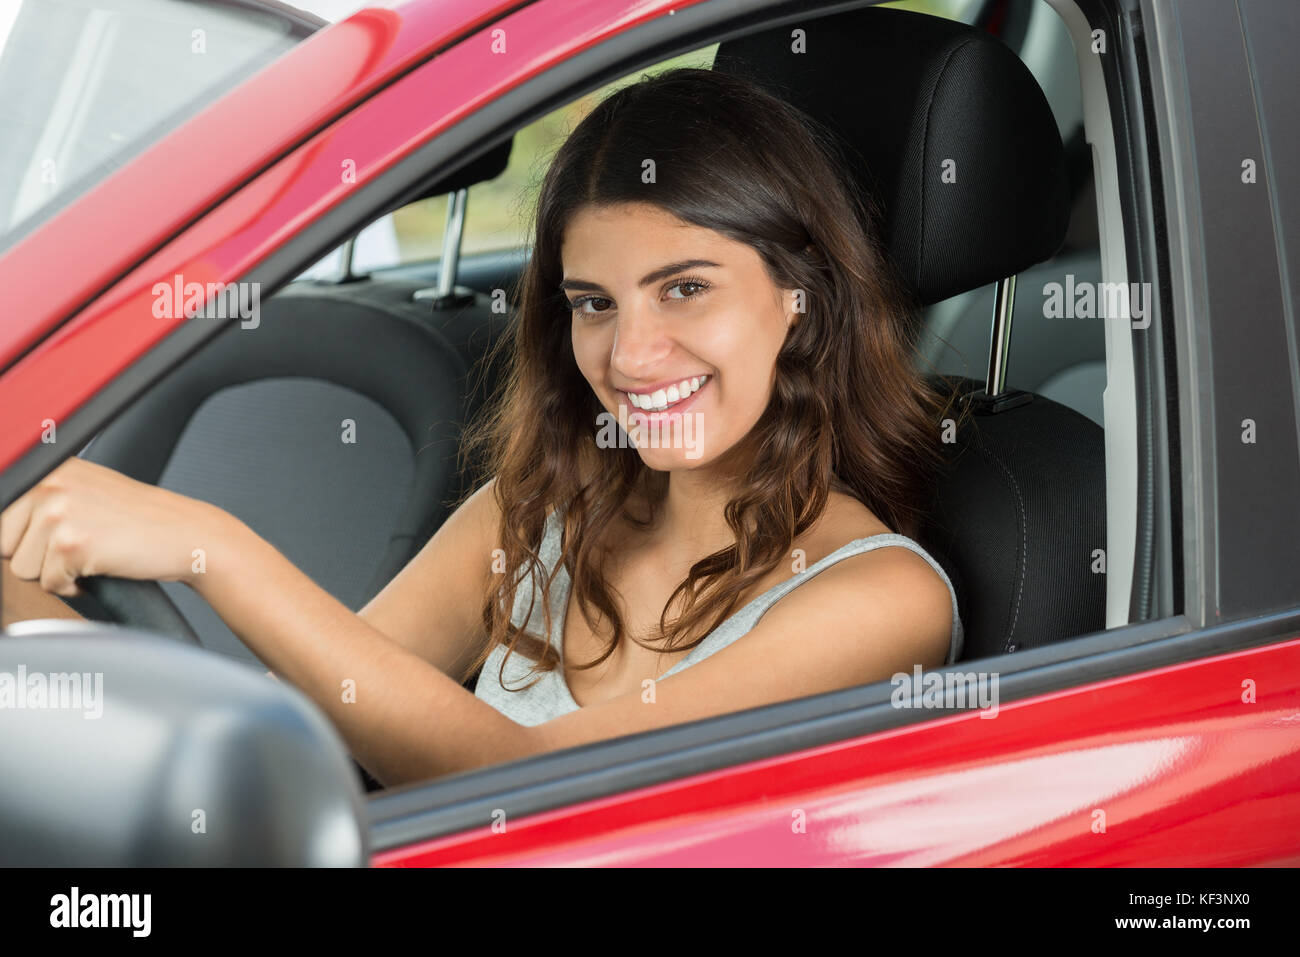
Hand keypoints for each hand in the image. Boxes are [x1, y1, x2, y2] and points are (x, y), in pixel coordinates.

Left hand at [0, 457, 228, 596]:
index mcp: (50, 467)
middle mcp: (49, 483)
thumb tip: (7, 530)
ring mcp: (58, 513)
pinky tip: (101, 565)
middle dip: (38, 556)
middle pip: (5, 545)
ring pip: (22, 569)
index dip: (28, 537)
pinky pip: (49, 585)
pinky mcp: (71, 544)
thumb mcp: (86, 489)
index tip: (60, 535)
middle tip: (81, 544)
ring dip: (56, 571)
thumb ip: (44, 497)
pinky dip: (74, 586)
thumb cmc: (142, 520)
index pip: (2, 519)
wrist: (188, 535)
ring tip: (92, 554)